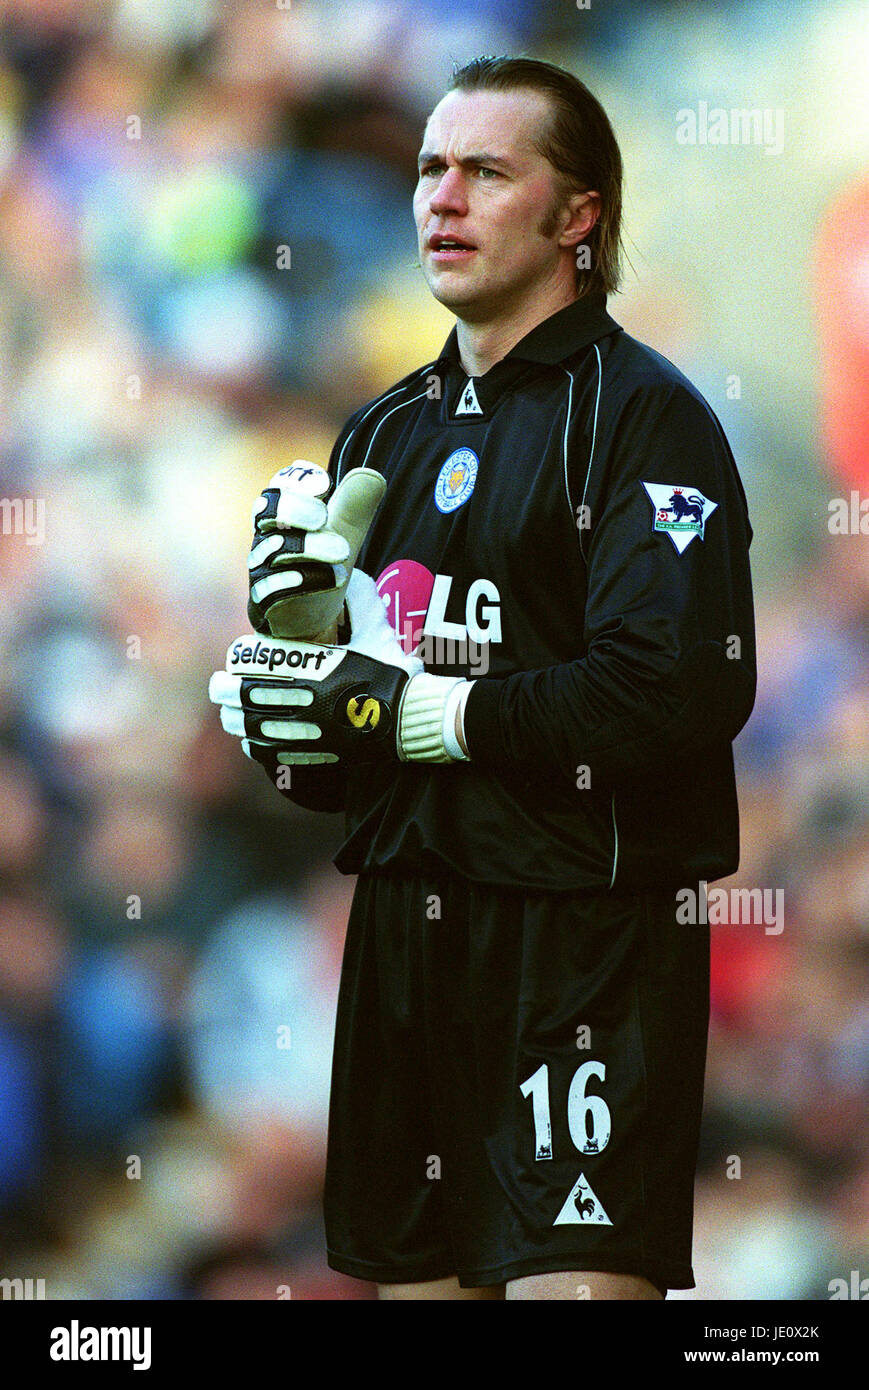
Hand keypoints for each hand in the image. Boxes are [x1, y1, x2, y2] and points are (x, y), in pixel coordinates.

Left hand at [211, 570, 471, 767]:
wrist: (411, 717)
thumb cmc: (392, 672)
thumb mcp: (378, 630)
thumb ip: (362, 599)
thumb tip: (352, 573)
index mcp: (317, 668)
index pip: (263, 664)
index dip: (240, 663)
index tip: (231, 660)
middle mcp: (308, 700)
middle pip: (250, 699)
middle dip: (226, 693)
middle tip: (218, 687)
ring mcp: (310, 729)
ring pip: (256, 728)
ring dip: (237, 720)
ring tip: (228, 714)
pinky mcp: (316, 751)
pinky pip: (274, 751)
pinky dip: (257, 745)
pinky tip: (250, 740)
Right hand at [247, 461, 385, 640]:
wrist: (309, 614)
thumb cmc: (322, 563)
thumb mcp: (345, 532)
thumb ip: (356, 504)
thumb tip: (372, 476)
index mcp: (282, 515)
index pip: (278, 489)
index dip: (295, 484)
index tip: (324, 487)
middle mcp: (266, 537)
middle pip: (266, 512)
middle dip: (295, 509)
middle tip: (324, 517)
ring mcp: (262, 569)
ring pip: (274, 551)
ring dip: (309, 548)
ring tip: (342, 553)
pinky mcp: (264, 600)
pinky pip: (270, 589)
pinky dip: (295, 582)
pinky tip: (325, 578)